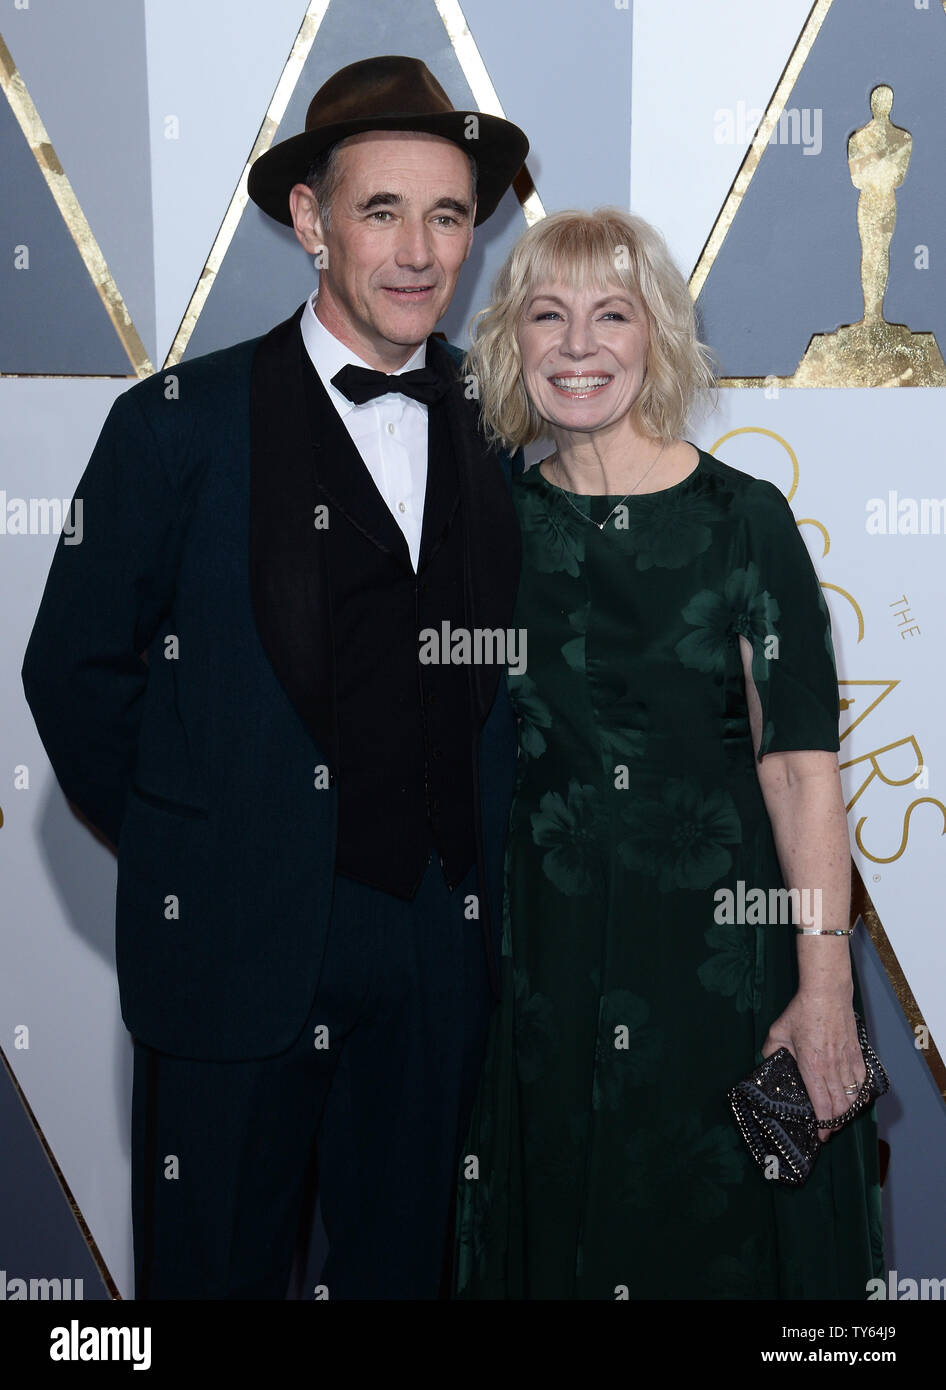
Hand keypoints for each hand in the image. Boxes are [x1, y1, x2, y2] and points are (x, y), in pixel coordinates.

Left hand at [762, 992, 864, 1142]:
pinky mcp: (858, 1054)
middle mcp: (832, 1068)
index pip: (821, 1105)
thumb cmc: (802, 1011)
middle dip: (835, 1124)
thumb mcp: (778, 1032)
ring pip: (853, 1098)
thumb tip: (769, 1065)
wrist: (827, 993)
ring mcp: (847, 1062)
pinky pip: (862, 1083)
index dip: (822, 1125)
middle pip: (840, 1107)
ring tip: (839, 1118)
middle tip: (827, 1130)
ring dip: (847, 1112)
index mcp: (812, 1066)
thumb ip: (772, 1052)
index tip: (820, 1135)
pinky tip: (854, 1100)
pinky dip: (860, 1096)